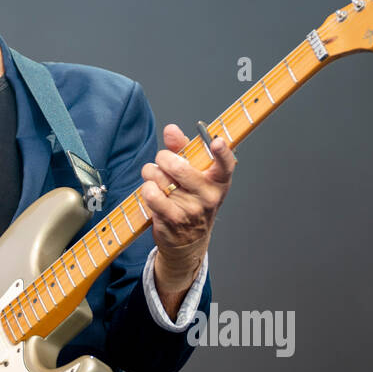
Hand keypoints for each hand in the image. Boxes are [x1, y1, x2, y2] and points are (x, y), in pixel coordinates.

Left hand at [140, 123, 236, 292]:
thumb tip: (171, 130)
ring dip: (151, 174)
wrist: (188, 241)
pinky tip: (151, 192)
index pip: (226, 165)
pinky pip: (151, 194)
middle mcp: (208, 196)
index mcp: (218, 181)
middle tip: (162, 161)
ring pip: (159, 177)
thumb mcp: (194, 174)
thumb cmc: (191, 199)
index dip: (222, 152)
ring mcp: (192, 210)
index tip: (217, 142)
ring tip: (157, 180)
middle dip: (162, 158)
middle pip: (178, 166)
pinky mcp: (173, 220)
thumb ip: (182, 148)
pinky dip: (146, 188)